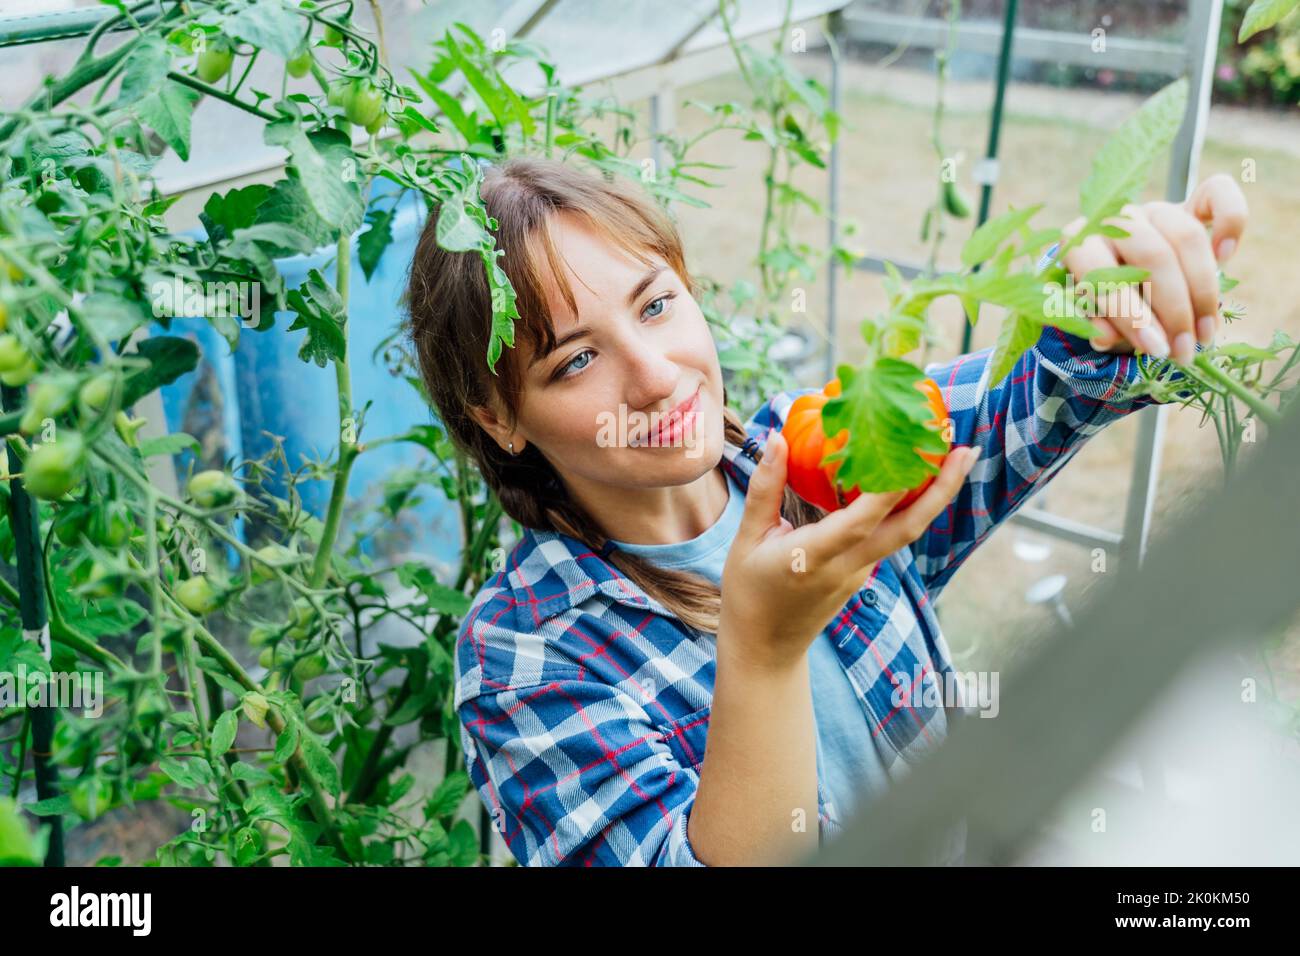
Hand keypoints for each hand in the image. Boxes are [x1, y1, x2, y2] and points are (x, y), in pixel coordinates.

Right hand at [718, 431, 981, 672]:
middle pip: (907, 529)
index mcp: (814, 558)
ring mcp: (860, 573)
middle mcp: (847, 567)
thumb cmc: (749, 593)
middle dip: (941, 490)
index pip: (861, 522)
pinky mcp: (863, 573)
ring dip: (932, 496)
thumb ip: (765, 489)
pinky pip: (890, 535)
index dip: (888, 488)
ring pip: (905, 532)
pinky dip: (906, 506)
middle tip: (966, 450)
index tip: (911, 451)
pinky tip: (907, 478)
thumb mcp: (746, 540)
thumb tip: (776, 439)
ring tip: (950, 453)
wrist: (765, 649)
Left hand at [1061, 173, 1248, 364]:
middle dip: (1173, 311)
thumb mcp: (1098, 320)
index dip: (1131, 315)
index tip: (1155, 349)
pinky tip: (1226, 257)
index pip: (1103, 273)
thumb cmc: (1106, 303)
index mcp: (1080, 244)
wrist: (1125, 281)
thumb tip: (1106, 338)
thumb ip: (1102, 326)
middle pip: (1152, 257)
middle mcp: (1116, 219)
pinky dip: (1230, 223)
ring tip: (1205, 334)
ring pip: (1186, 236)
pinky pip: (1218, 193)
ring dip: (1203, 291)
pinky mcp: (1190, 203)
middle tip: (1183, 351)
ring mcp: (1153, 209)